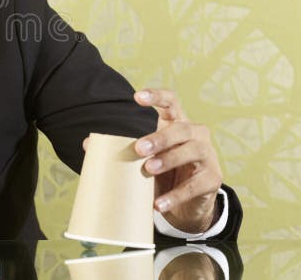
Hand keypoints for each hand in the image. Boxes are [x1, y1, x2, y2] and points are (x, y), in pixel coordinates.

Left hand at [133, 89, 222, 232]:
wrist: (188, 202)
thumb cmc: (163, 171)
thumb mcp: (144, 159)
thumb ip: (122, 149)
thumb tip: (87, 144)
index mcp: (177, 122)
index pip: (171, 101)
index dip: (156, 96)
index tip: (137, 97)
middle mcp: (195, 134)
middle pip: (181, 129)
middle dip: (160, 137)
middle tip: (139, 148)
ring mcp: (208, 155)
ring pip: (192, 151)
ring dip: (169, 160)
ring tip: (148, 170)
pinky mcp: (213, 179)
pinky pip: (195, 185)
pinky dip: (175, 195)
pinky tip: (158, 203)